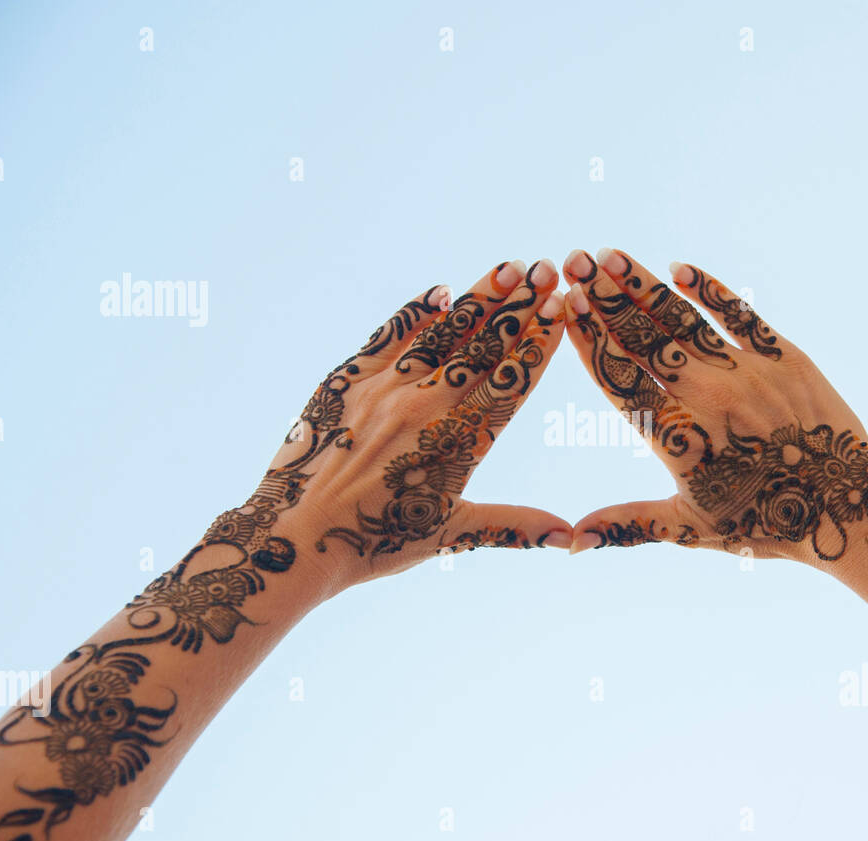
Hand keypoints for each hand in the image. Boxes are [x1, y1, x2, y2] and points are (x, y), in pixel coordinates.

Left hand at [205, 258, 571, 598]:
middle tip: (547, 270)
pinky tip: (441, 292)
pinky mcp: (347, 381)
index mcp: (458, 444)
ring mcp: (385, 389)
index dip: (539, 345)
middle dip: (519, 307)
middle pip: (483, 348)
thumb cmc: (376, 544)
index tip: (562, 309)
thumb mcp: (451, 535)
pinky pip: (389, 335)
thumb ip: (513, 527)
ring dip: (478, 299)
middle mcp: (426, 408)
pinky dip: (418, 312)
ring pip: (443, 334)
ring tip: (508, 268)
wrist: (296, 538)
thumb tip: (571, 539)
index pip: (509, 382)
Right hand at [561, 248, 867, 570]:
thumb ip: (627, 524)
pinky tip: (680, 269)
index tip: (563, 308)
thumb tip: (570, 542)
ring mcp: (747, 372)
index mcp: (678, 437)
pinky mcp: (785, 357)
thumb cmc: (765, 524)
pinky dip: (709, 290)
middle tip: (574, 263)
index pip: (619, 379)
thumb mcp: (691, 528)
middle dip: (604, 298)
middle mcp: (707, 397)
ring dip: (643, 285)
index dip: (588, 342)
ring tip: (610, 257)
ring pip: (682, 319)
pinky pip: (740, 314)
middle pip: (643, 338)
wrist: (848, 507)